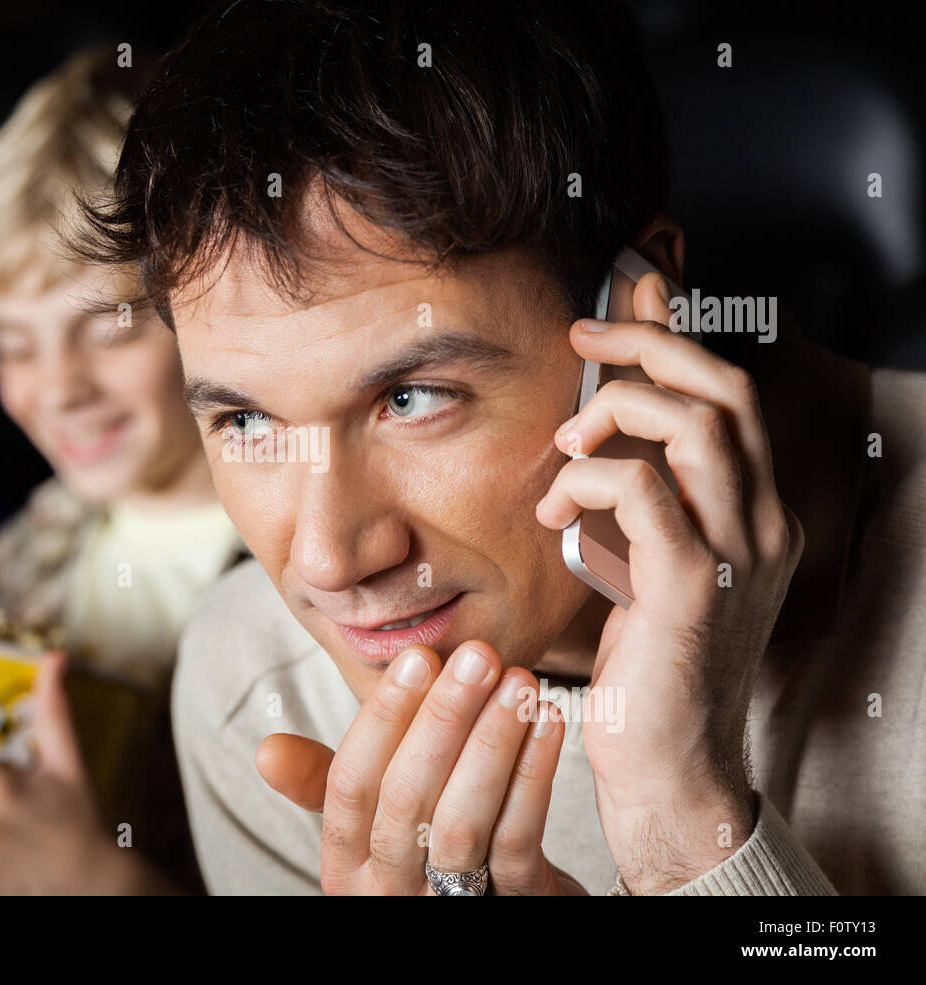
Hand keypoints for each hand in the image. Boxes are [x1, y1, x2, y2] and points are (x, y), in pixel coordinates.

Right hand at [257, 641, 584, 894]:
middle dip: (444, 718)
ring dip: (493, 741)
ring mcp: (449, 906)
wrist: (505, 914)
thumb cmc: (427, 852)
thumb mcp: (370, 824)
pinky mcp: (513, 907)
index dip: (382, 720)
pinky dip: (534, 775)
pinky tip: (547, 723)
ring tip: (520, 681)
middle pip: (406, 798)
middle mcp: (388, 892)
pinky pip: (517, 840)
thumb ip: (326, 784)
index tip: (418, 658)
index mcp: (346, 865)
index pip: (350, 785)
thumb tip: (266, 751)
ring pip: (462, 820)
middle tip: (478, 656)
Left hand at [536, 271, 801, 892]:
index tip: (625, 293)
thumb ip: (633, 490)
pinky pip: (647, 494)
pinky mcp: (690, 589)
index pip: (730, 394)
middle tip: (582, 338)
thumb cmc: (648, 660)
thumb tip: (596, 431)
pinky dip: (593, 482)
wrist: (669, 761)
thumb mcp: (641, 557)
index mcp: (753, 513)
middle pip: (724, 391)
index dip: (677, 332)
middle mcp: (760, 525)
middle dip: (647, 345)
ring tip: (566, 448)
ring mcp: (734, 556)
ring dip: (615, 413)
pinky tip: (559, 509)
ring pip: (696, 427)